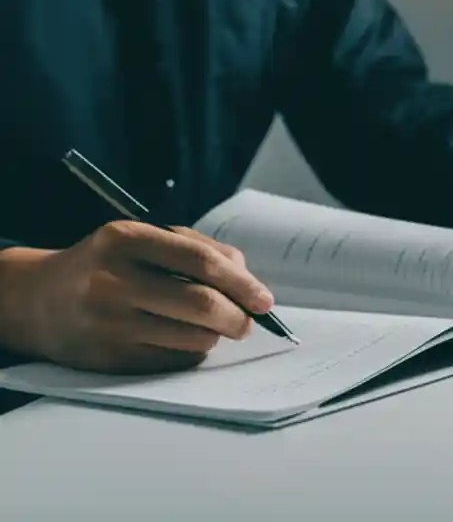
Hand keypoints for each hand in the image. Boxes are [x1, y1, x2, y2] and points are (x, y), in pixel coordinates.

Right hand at [0, 222, 272, 373]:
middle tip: (248, 322)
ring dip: (215, 337)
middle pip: (202, 305)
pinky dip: (191, 353)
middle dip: (238, 318)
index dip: (243, 283)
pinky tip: (181, 341)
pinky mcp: (108, 358)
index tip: (264, 300)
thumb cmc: (108, 265)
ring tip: (212, 328)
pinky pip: (173, 362)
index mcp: (126, 240)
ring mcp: (108, 322)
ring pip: (193, 338)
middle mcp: (113, 280)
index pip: (202, 262)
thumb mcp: (143, 240)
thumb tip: (248, 281)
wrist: (38, 300)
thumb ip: (199, 250)